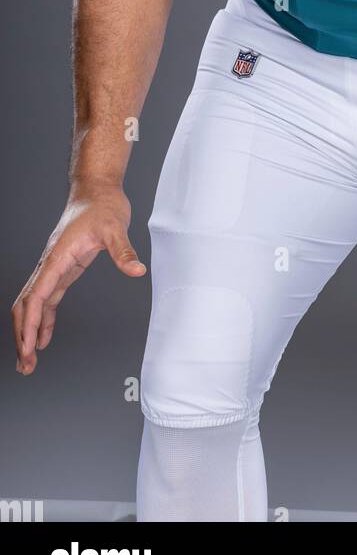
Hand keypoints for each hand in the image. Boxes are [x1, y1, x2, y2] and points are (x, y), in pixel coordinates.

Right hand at [12, 182, 145, 375]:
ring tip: (29, 360)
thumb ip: (123, 250)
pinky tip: (43, 338)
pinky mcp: (64, 268)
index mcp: (57, 257)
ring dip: (28, 331)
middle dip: (22, 336)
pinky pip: (47, 299)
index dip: (30, 324)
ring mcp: (55, 267)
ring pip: (33, 304)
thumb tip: (136, 270)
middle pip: (26, 305)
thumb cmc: (102, 205)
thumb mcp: (115, 226)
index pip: (37, 296)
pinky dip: (43, 320)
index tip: (28, 348)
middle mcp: (50, 264)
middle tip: (25, 365)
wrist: (96, 189)